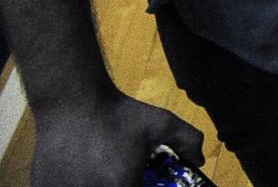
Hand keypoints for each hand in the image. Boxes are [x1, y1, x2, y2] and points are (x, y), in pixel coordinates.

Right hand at [30, 90, 203, 186]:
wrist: (73, 103)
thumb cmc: (119, 115)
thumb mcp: (162, 123)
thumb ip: (188, 140)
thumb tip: (199, 159)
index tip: (139, 181)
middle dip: (122, 185)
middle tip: (120, 175)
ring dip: (97, 184)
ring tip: (100, 170)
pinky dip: (75, 184)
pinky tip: (81, 171)